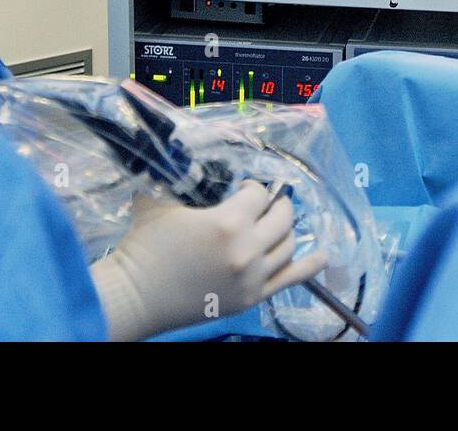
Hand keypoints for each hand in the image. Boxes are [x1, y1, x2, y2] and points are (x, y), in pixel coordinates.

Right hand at [91, 180, 327, 340]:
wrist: (135, 296)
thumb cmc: (144, 247)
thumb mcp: (161, 202)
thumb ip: (182, 180)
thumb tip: (189, 158)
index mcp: (228, 222)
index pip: (259, 195)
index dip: (252, 188)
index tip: (242, 188)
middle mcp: (248, 250)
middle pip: (282, 217)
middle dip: (276, 204)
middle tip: (266, 202)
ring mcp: (253, 277)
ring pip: (289, 245)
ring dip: (285, 230)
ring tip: (276, 223)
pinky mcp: (251, 298)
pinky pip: (291, 279)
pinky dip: (310, 265)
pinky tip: (322, 255)